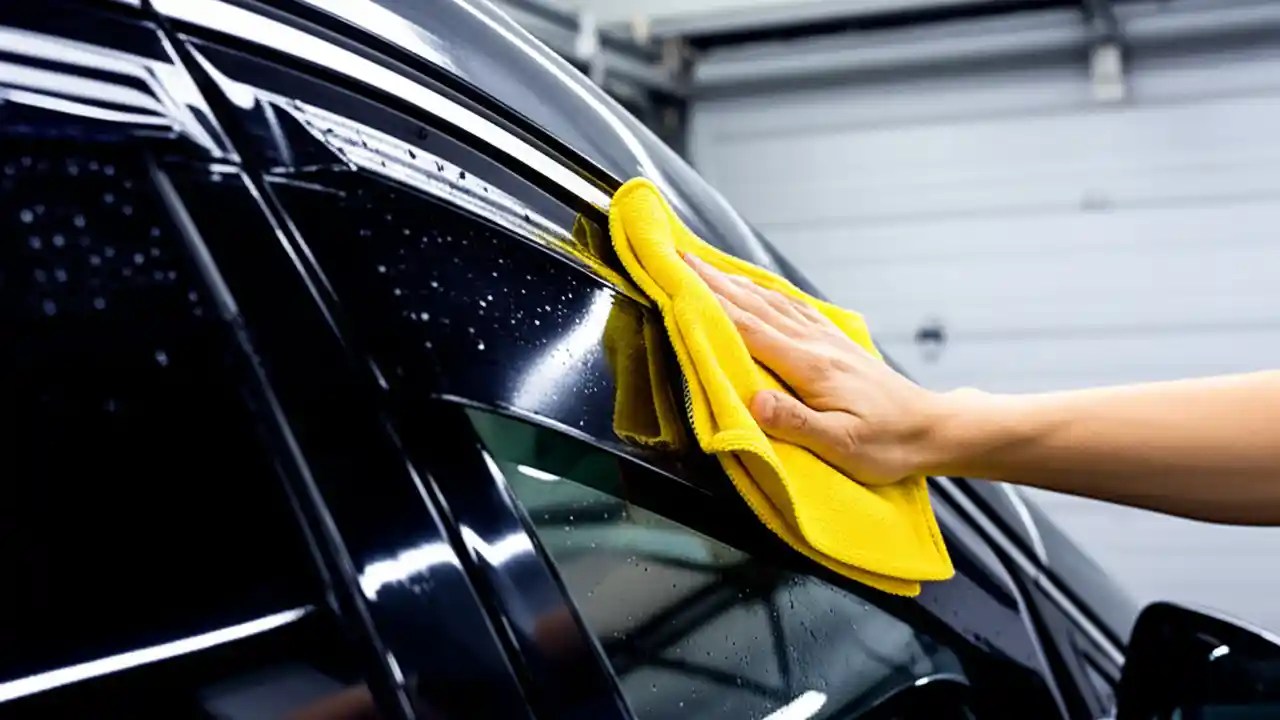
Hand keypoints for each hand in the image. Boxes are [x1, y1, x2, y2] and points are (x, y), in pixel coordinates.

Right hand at [685, 253, 950, 484]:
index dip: (709, 301)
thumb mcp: (841, 445)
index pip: (748, 327)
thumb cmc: (887, 444)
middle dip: (712, 280)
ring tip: (704, 265)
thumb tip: (753, 401)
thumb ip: (795, 423)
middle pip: (753, 305)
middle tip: (677, 256)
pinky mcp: (835, 344)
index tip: (679, 276)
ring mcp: (826, 340)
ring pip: (771, 302)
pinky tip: (757, 288)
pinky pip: (792, 308)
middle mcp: (815, 344)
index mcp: (809, 366)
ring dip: (734, 282)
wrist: (931, 429)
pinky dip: (766, 293)